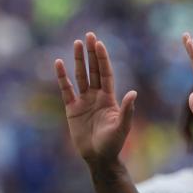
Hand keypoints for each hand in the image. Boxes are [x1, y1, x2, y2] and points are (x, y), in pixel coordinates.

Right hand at [55, 32, 136, 165]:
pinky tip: (59, 63)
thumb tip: (133, 93)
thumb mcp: (122, 127)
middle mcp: (96, 96)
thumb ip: (127, 110)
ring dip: (79, 60)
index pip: (106, 74)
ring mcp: (84, 101)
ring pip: (81, 76)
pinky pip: (66, 90)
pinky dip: (62, 77)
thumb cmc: (113, 144)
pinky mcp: (72, 109)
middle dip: (91, 53)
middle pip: (93, 70)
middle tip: (89, 35)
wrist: (98, 158)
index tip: (99, 44)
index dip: (102, 59)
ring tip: (77, 43)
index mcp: (109, 98)